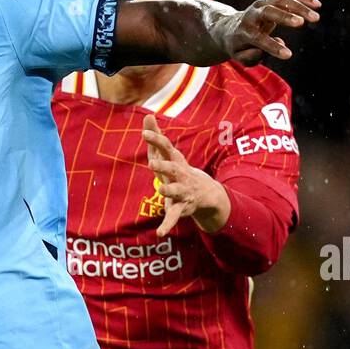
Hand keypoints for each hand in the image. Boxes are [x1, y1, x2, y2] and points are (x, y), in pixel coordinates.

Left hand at [142, 114, 230, 237]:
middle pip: (172, 168)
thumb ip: (156, 137)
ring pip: (175, 191)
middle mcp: (180, 175)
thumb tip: (147, 115)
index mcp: (175, 161)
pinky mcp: (180, 208)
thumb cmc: (179, 170)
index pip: (166, 148)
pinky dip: (167, 225)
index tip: (145, 132)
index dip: (156, 140)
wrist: (204, 193)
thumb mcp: (169, 154)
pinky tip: (160, 233)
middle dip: (164, 166)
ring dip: (168, 190)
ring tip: (160, 190)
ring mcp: (182, 191)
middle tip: (152, 163)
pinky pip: (173, 217)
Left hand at [215, 0, 319, 64]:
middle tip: (302, 23)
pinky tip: (317, 5)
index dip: (273, 47)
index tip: (288, 55)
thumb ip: (252, 56)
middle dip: (285, 16)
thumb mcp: (240, 57)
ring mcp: (262, 3)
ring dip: (299, 6)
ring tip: (316, 17)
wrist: (230, 27)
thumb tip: (273, 45)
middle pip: (269, 11)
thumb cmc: (238, 46)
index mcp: (243, 31)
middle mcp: (252, 14)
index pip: (258, 39)